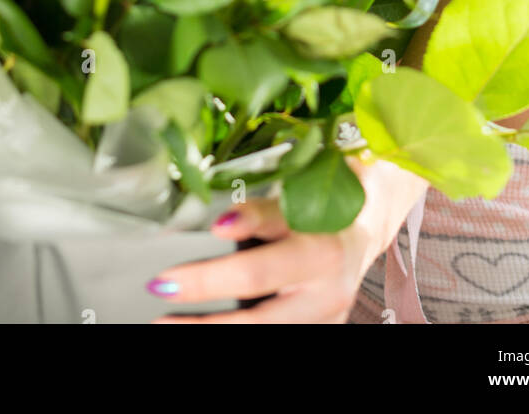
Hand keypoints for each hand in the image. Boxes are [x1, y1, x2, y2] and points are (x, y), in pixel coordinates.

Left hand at [149, 157, 427, 323]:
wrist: (365, 231)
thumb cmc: (326, 206)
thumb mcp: (300, 194)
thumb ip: (261, 210)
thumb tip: (217, 224)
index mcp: (322, 230)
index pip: (278, 223)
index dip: (247, 220)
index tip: (217, 224)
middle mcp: (326, 276)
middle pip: (258, 279)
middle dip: (205, 284)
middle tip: (163, 284)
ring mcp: (324, 311)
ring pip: (261, 325)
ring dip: (210, 326)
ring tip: (169, 321)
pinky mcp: (321, 329)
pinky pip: (273, 335)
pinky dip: (236, 332)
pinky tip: (204, 327)